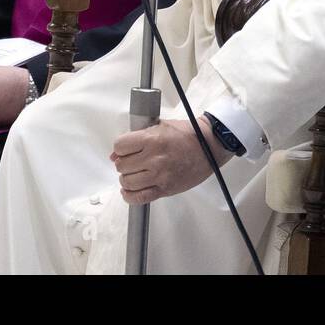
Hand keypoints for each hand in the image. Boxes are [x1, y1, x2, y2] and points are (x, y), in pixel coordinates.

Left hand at [110, 118, 229, 204]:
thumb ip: (137, 137)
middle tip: (132, 161)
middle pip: (121, 166)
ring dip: (127, 178)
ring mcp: (159, 175)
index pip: (120, 146)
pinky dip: (130, 196)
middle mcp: (154, 158)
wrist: (209, 146)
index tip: (125, 149)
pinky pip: (138, 197)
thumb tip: (115, 154)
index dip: (121, 147)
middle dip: (124, 163)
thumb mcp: (160, 126)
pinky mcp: (165, 189)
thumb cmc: (188, 134)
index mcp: (152, 139)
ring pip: (127, 182)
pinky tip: (130, 190)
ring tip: (134, 173)